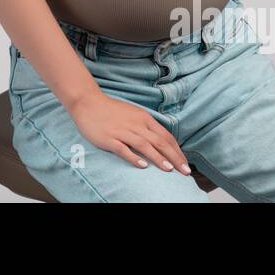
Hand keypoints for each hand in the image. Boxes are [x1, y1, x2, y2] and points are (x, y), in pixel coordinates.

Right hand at [68, 91, 191, 173]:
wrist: (88, 103)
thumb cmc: (112, 111)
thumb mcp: (134, 115)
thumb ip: (147, 127)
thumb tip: (162, 142)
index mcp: (144, 118)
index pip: (166, 136)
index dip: (177, 151)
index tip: (185, 164)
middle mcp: (136, 125)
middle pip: (159, 142)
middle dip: (174, 158)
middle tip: (185, 171)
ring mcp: (123, 132)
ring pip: (144, 145)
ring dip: (158, 158)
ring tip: (169, 170)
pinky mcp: (109, 139)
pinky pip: (124, 149)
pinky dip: (134, 157)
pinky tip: (143, 166)